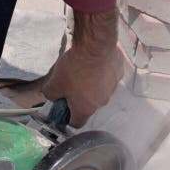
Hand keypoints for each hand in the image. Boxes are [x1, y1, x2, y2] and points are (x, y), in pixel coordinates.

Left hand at [43, 8, 122, 127]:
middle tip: (71, 84)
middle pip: (89, 105)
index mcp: (85, 108)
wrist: (95, 46)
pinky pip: (109, 76)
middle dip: (80, 97)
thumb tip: (50, 95)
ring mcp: (112, 88)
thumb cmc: (75, 67)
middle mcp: (101, 102)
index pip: (77, 123)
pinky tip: (95, 62)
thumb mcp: (55, 82)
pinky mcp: (118, 73)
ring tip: (83, 69)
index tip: (64, 109)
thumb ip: (50, 94)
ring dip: (92, 84)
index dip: (69, 118)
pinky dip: (102, 72)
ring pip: (100, 90)